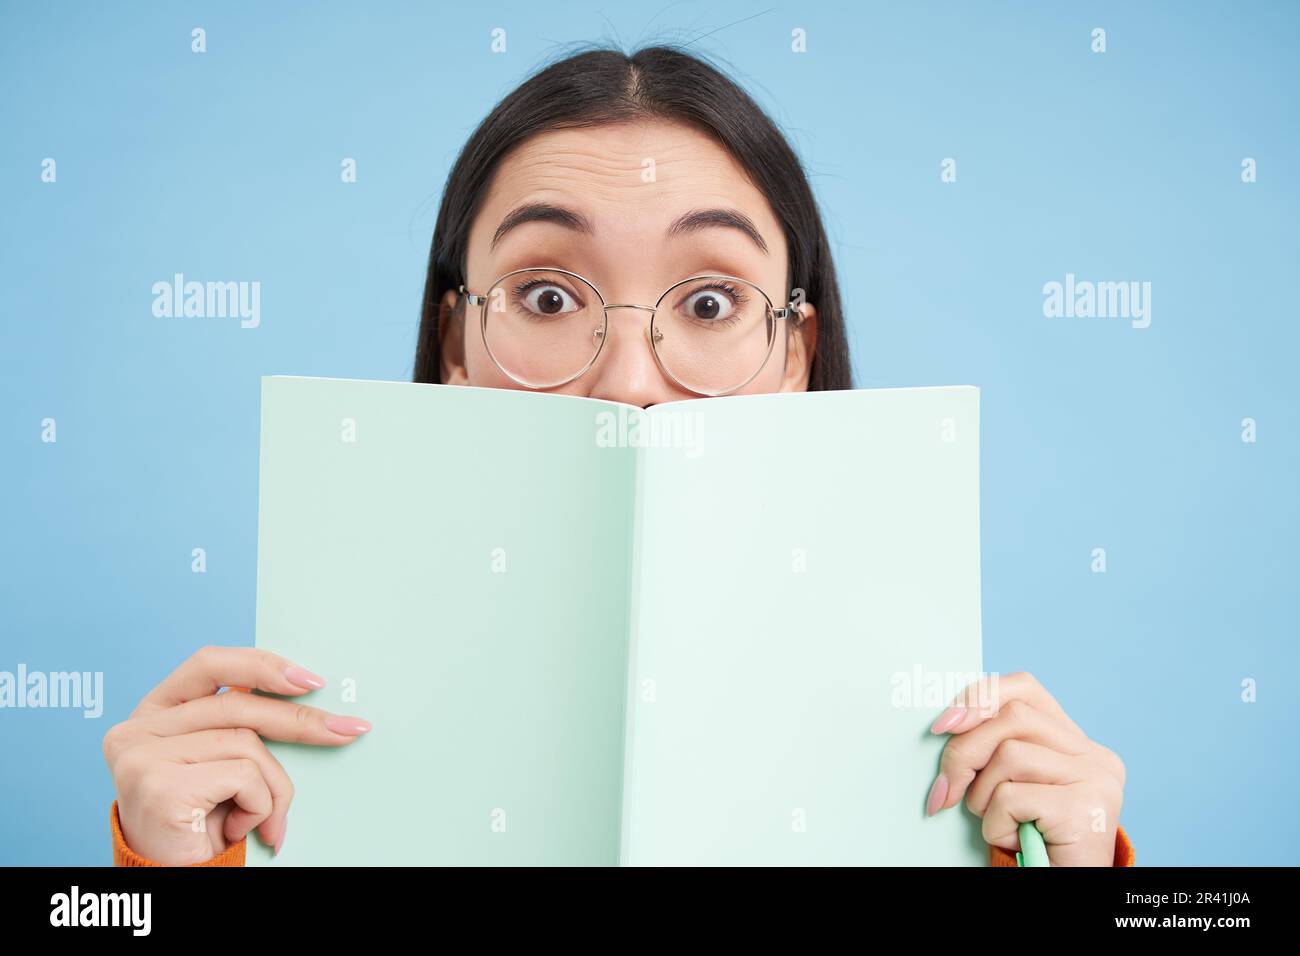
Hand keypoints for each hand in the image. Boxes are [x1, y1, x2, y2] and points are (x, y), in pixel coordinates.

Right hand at [102, 646, 371, 864]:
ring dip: (273, 787)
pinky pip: (243, 775)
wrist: (172, 882)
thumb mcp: (221, 762)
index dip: (261, 665)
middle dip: (302, 720)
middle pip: (238, 704)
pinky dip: (258, 805)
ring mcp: (142, 756)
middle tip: (351, 729)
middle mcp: (136, 729)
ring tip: (262, 821)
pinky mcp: (158, 785)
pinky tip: (237, 829)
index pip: (209, 663)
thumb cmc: (202, 823)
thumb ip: (241, 723)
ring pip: (247, 743)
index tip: (311, 679)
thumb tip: (310, 686)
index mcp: (152, 712)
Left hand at [925, 671, 1124, 866]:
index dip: (979, 696)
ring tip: (998, 824)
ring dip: (983, 796)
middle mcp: (1094, 755)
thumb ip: (996, 751)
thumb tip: (945, 724)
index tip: (943, 724)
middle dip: (964, 752)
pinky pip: (1011, 797)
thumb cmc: (1034, 842)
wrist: (1071, 889)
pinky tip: (1015, 840)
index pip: (1025, 688)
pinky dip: (997, 824)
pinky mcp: (1085, 809)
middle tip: (945, 791)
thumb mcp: (1013, 787)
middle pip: (1010, 717)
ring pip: (1009, 755)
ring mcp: (1095, 779)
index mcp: (1077, 743)